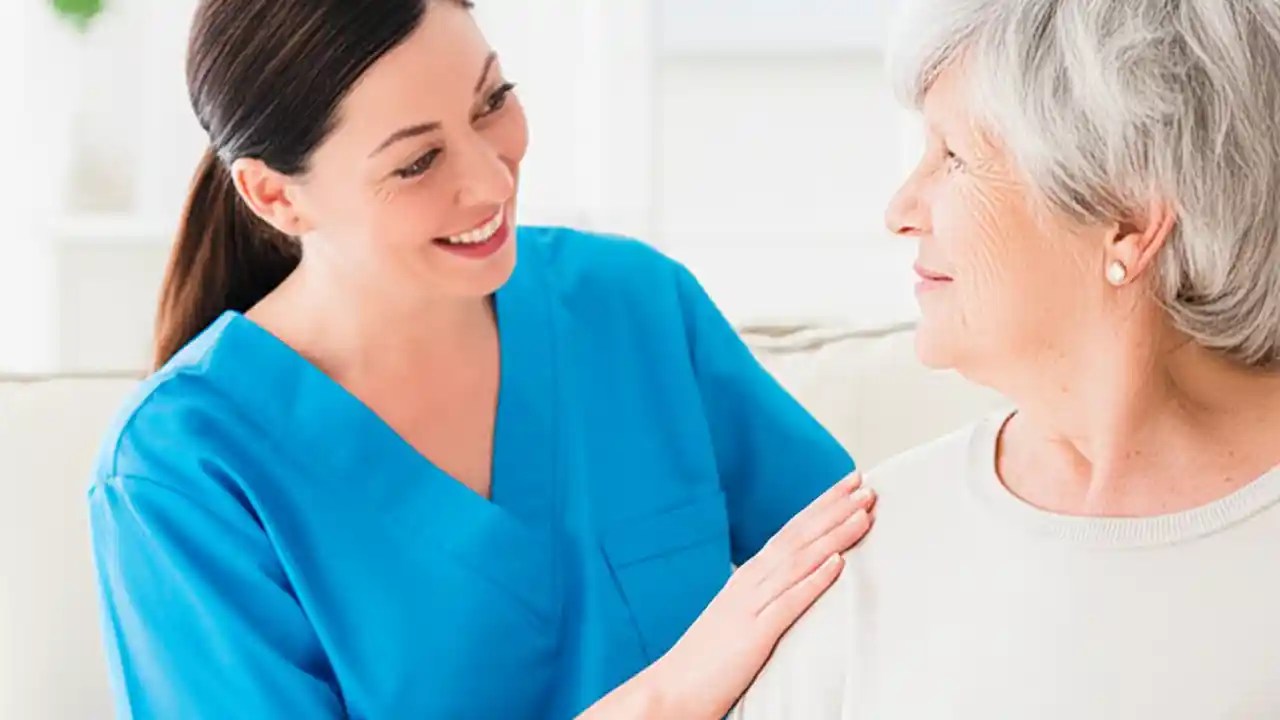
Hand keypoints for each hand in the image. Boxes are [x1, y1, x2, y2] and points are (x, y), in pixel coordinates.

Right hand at [648, 472, 875, 718]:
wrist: (670, 690)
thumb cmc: (706, 660)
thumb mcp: (739, 617)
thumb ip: (764, 598)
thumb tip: (790, 585)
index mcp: (748, 578)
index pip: (791, 532)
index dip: (822, 507)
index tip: (849, 485)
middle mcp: (750, 582)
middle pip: (798, 536)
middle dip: (834, 508)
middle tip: (866, 485)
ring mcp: (750, 605)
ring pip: (799, 560)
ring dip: (834, 534)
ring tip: (863, 513)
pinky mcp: (754, 634)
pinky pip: (789, 602)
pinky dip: (814, 579)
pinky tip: (838, 563)